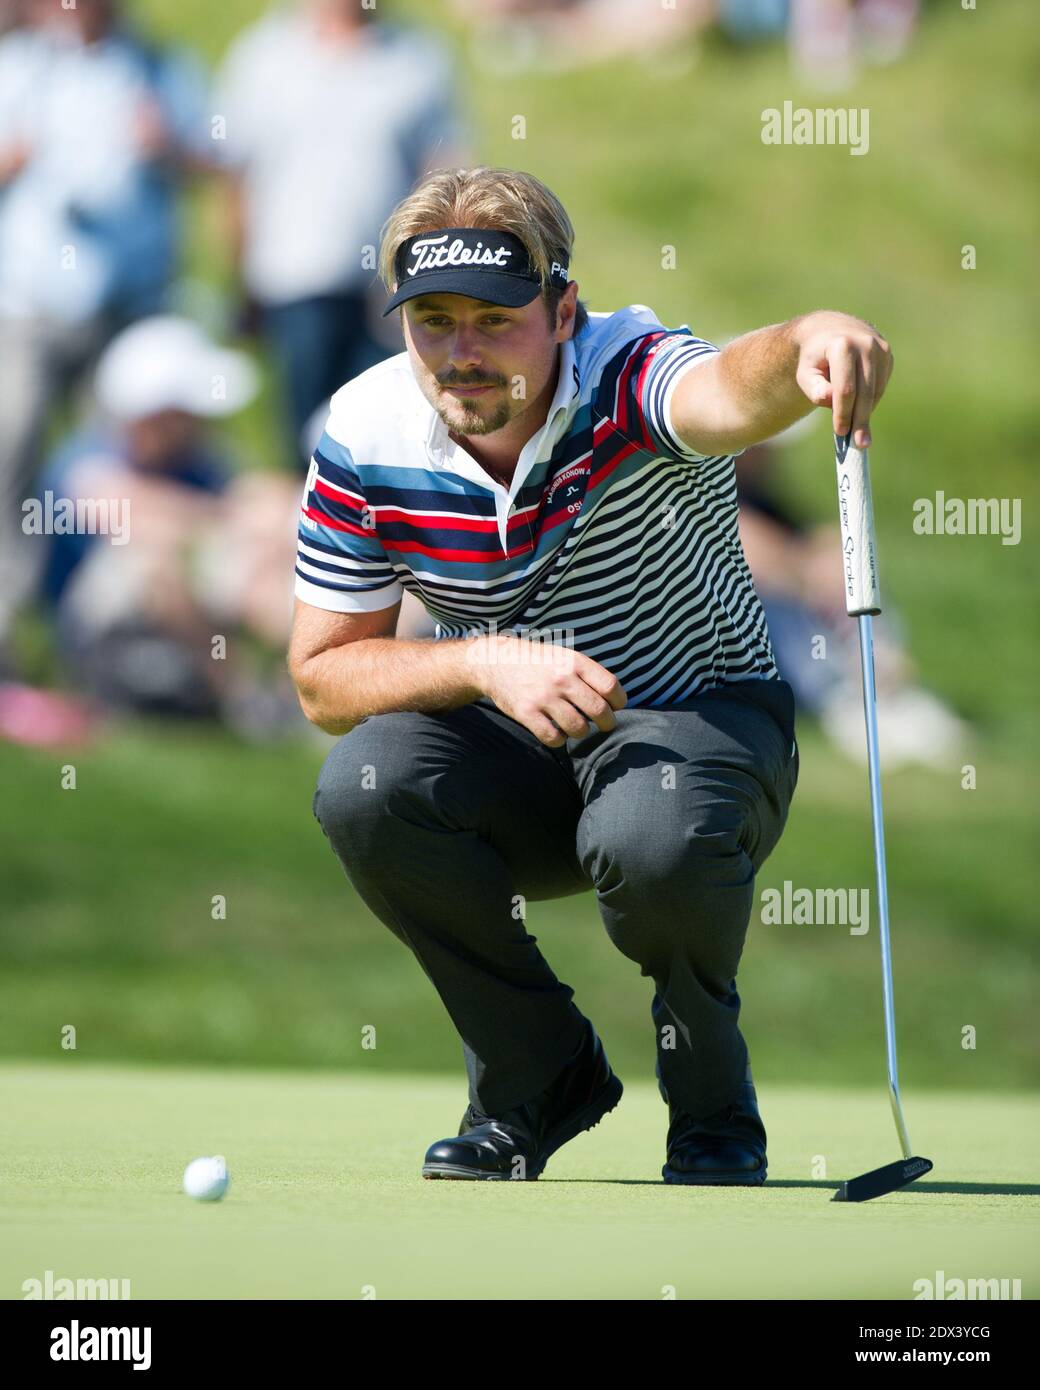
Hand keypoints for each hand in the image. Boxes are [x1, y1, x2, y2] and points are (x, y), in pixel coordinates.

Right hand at [469, 634, 625, 746]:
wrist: (496, 661)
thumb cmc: (537, 662)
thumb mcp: (564, 656)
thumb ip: (587, 674)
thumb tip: (614, 700)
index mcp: (574, 662)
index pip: (611, 687)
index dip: (619, 702)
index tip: (615, 707)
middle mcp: (561, 678)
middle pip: (599, 711)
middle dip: (607, 723)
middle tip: (604, 725)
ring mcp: (543, 697)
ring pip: (579, 728)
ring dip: (582, 732)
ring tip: (577, 726)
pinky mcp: (526, 713)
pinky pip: (554, 738)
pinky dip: (560, 740)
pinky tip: (557, 732)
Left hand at [794, 311, 892, 448]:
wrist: (829, 330)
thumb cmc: (814, 358)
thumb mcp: (805, 373)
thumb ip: (814, 389)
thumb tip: (831, 402)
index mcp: (843, 345)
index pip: (845, 388)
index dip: (843, 413)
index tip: (840, 432)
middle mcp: (866, 343)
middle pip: (865, 392)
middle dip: (861, 420)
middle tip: (860, 445)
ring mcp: (880, 348)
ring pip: (875, 391)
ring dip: (866, 413)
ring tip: (860, 435)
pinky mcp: (888, 355)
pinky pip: (880, 386)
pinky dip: (870, 401)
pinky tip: (859, 408)